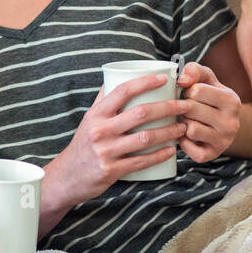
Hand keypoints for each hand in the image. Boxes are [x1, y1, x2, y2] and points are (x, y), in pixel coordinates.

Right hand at [47, 74, 189, 204]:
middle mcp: (100, 130)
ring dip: (169, 132)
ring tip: (182, 127)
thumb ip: (103, 100)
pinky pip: (141, 161)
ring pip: (145, 138)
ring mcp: (106, 151)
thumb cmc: (83, 144)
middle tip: (184, 105)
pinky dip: (159, 156)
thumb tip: (116, 76)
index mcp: (96, 114)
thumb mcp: (89, 120)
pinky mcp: (111, 170)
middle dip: (167, 108)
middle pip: (140, 113)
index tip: (164, 79)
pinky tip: (171, 151)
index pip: (123, 91)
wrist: (67, 177)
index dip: (145, 82)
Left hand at [172, 61, 239, 161]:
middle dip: (183, 106)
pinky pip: (187, 147)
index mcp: (231, 101)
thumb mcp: (207, 79)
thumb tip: (182, 79)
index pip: (197, 90)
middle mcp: (231, 123)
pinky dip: (182, 140)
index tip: (189, 93)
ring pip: (190, 129)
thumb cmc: (211, 98)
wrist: (224, 126)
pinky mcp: (211, 155)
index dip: (187, 90)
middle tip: (186, 108)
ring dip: (182, 123)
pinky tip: (186, 134)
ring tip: (187, 120)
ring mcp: (223, 141)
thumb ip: (194, 71)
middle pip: (191, 109)